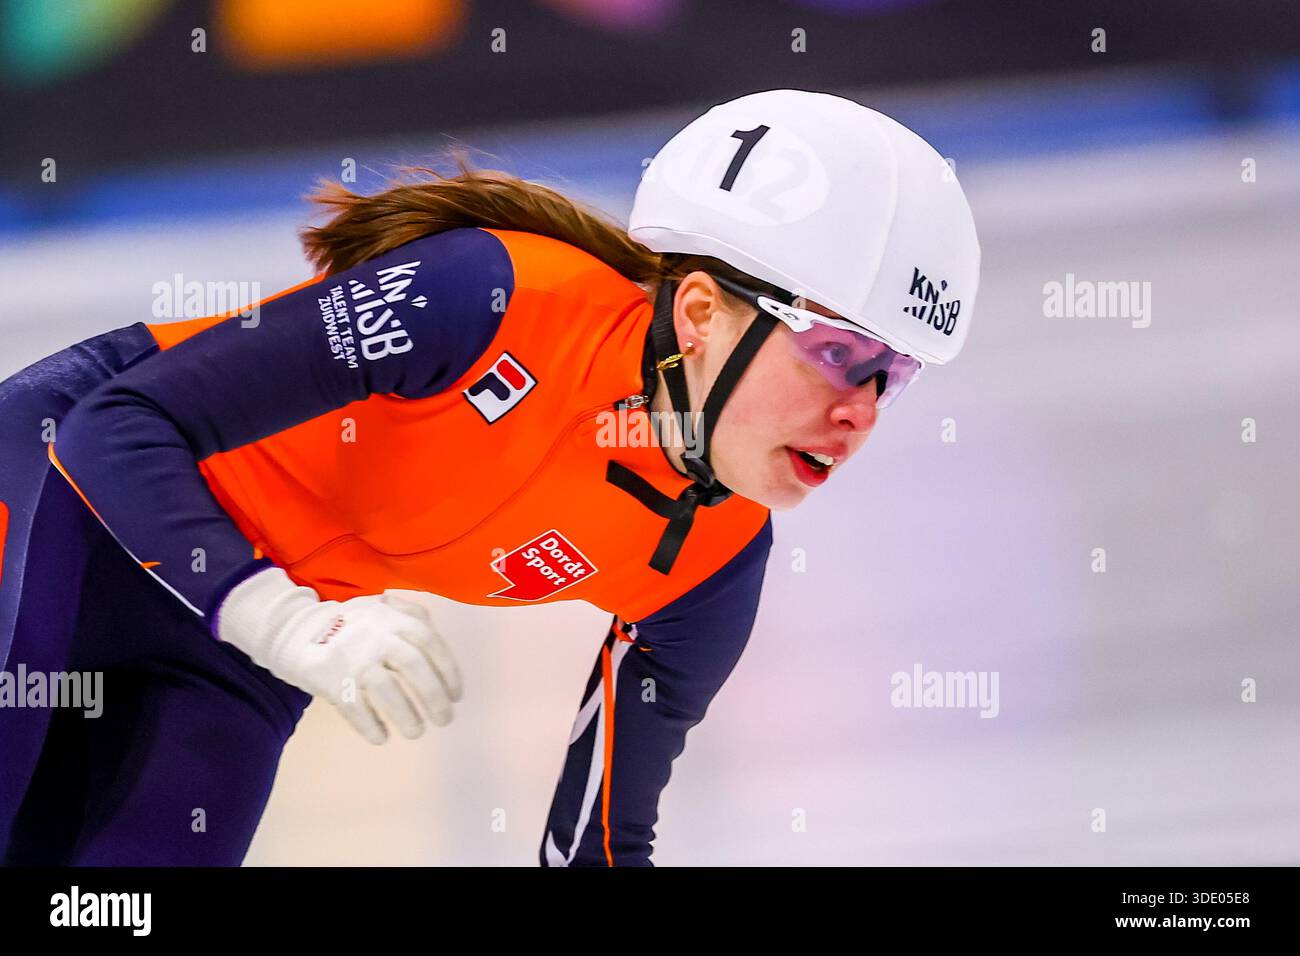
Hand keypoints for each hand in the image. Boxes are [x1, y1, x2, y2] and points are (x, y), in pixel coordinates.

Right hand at [216, 566, 462, 743]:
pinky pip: (356, 709)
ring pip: (387, 690)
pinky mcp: (332, 680)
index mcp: (393, 618)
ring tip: (417, 732)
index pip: (431, 643)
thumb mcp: (381, 607)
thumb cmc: (351, 624)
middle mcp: (376, 636)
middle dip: (435, 698)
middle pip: (414, 668)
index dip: (449, 671)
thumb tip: (436, 634)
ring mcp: (353, 658)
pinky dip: (370, 727)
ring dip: (407, 716)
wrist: (297, 630)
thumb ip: (410, 615)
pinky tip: (381, 737)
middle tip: (444, 720)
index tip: (456, 695)